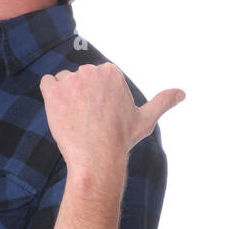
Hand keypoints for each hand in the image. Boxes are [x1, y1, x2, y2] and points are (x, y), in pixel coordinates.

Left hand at [40, 63, 184, 179]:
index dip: (95, 97)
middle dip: (80, 96)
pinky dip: (50, 96)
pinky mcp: (54, 90)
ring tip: (75, 119)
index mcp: (111, 72)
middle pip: (78, 78)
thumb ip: (163, 102)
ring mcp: (72, 79)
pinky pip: (46, 83)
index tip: (100, 114)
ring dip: (65, 97)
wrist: (97, 157)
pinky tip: (60, 112)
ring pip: (62, 82)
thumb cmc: (121, 139)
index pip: (95, 77)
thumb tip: (182, 93)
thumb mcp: (145, 119)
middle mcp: (92, 71)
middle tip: (88, 120)